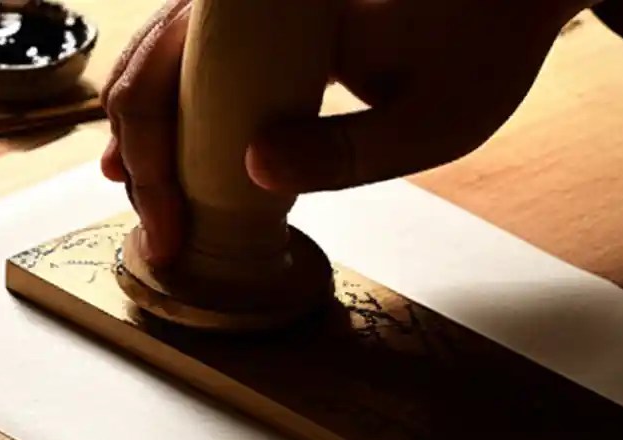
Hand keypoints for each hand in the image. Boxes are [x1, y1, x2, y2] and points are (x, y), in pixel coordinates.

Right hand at [100, 0, 591, 265]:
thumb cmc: (482, 47)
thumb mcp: (429, 120)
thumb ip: (344, 150)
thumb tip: (252, 172)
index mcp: (275, 5)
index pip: (172, 75)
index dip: (153, 160)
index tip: (171, 232)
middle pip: (149, 67)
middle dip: (141, 157)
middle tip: (161, 233)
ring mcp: (247, 4)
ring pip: (158, 60)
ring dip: (142, 134)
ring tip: (145, 200)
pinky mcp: (259, 19)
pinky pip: (190, 59)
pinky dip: (167, 109)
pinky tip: (159, 155)